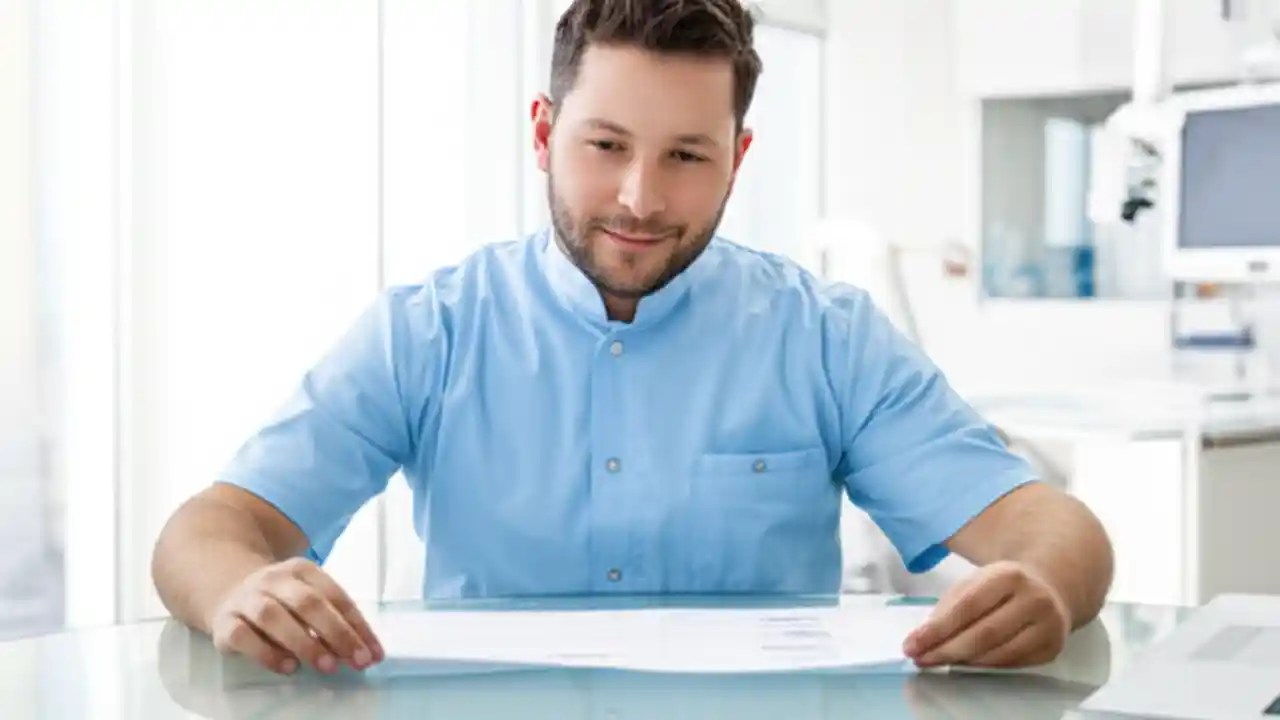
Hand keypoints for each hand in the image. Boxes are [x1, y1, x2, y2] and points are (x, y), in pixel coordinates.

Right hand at [207, 557, 383, 674]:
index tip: (373, 653)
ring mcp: (247, 599)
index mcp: (301, 569)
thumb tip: (363, 651)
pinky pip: (243, 637)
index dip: (357, 625)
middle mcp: (274, 579)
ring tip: (327, 666)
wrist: (226, 588)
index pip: (335, 595)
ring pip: (274, 617)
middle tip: (356, 661)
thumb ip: (332, 620)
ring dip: (304, 643)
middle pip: (308, 603)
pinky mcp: (224, 622)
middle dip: (337, 633)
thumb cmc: (281, 599)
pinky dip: (267, 654)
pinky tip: (288, 668)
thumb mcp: (307, 598)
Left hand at [902, 561, 1070, 668]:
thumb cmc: (1000, 586)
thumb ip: (949, 607)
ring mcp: (1048, 626)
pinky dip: (985, 666)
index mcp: (1008, 576)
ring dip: (963, 662)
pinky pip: (1012, 664)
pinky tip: (965, 665)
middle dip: (947, 650)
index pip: (967, 607)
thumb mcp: (974, 583)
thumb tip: (923, 639)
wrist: (1048, 587)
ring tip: (937, 662)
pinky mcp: (1053, 648)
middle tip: (920, 659)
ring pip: (999, 653)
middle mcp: (1033, 600)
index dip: (937, 629)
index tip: (912, 644)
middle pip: (984, 633)